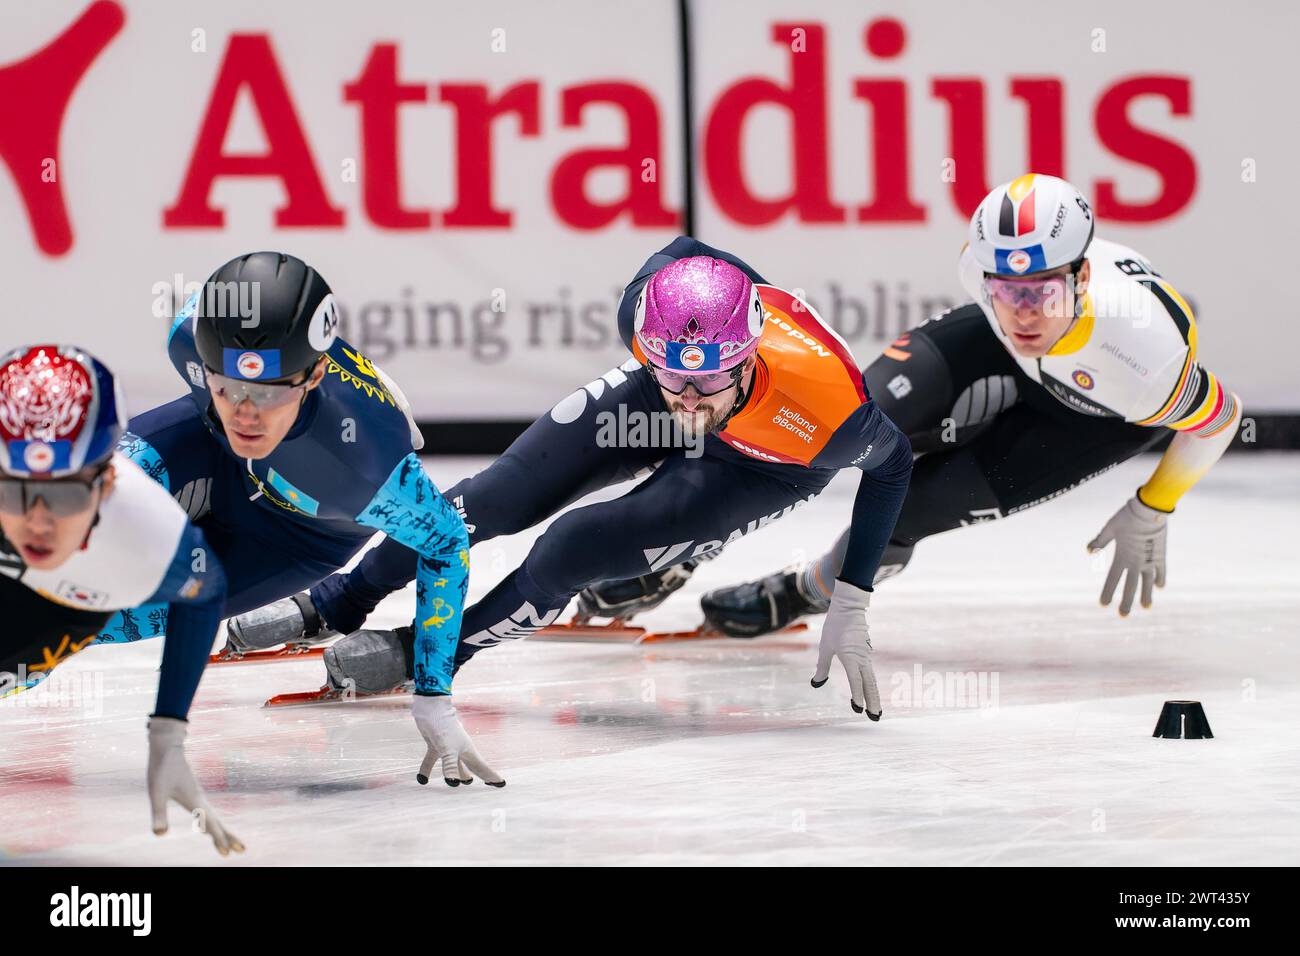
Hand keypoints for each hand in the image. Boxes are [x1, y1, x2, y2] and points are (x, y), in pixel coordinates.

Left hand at [147, 716, 243, 855]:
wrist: (168, 747)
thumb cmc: (161, 769)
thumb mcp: (156, 793)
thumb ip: (159, 814)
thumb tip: (159, 835)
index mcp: (195, 802)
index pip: (211, 824)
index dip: (219, 840)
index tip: (228, 854)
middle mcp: (201, 800)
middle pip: (218, 822)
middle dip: (229, 837)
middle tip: (242, 850)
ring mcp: (199, 797)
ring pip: (215, 817)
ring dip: (224, 831)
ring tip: (233, 842)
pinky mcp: (194, 794)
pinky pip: (209, 812)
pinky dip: (215, 823)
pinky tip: (210, 825)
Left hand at [413, 695, 504, 787]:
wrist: (431, 708)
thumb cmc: (443, 726)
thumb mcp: (447, 748)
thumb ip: (451, 766)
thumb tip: (453, 783)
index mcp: (467, 751)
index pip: (482, 767)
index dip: (491, 776)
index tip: (501, 784)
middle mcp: (460, 750)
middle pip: (471, 767)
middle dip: (478, 775)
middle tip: (487, 784)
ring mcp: (447, 747)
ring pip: (454, 765)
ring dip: (456, 774)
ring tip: (459, 785)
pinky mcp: (435, 745)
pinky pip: (432, 761)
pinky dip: (427, 770)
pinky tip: (422, 780)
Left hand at [810, 580, 880, 719]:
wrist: (849, 607)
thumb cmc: (835, 626)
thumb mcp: (825, 647)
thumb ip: (822, 667)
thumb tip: (816, 684)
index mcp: (851, 657)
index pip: (856, 682)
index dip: (858, 697)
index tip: (858, 710)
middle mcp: (862, 659)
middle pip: (870, 685)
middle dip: (873, 702)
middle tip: (875, 718)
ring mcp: (866, 656)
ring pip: (872, 680)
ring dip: (874, 696)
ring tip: (876, 711)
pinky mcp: (866, 654)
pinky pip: (870, 673)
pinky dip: (871, 685)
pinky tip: (870, 693)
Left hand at [1087, 495, 1167, 615]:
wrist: (1149, 509)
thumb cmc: (1126, 517)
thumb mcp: (1109, 528)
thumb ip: (1100, 541)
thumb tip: (1088, 551)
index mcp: (1122, 557)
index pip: (1113, 579)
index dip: (1108, 592)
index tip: (1104, 604)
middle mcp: (1136, 562)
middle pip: (1130, 586)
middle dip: (1126, 602)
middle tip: (1123, 615)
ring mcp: (1150, 560)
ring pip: (1148, 582)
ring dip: (1146, 594)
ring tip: (1146, 607)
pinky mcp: (1161, 554)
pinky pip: (1161, 570)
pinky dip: (1160, 578)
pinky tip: (1160, 587)